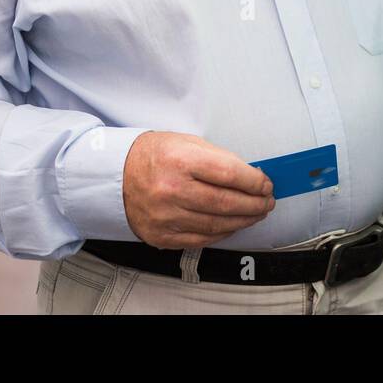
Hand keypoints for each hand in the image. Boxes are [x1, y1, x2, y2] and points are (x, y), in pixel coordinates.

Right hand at [122, 131, 274, 248]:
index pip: (229, 174)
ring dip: (243, 221)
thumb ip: (219, 159)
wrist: (115, 175)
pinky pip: (200, 239)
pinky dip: (222, 234)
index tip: (266, 184)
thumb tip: (251, 176)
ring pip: (217, 225)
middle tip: (267, 202)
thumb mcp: (187, 142)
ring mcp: (165, 216)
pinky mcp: (161, 235)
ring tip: (255, 214)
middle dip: (254, 204)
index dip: (254, 182)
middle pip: (226, 203)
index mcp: (180, 161)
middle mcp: (171, 190)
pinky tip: (232, 225)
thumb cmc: (155, 155)